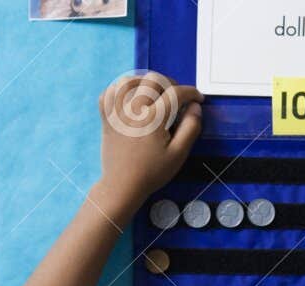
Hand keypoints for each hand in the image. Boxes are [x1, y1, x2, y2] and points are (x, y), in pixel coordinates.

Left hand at [93, 72, 202, 219]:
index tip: (198, 99)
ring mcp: (117, 112)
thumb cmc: (152, 172)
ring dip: (144, 81)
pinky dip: (119, 89)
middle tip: (177, 96)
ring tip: (154, 92)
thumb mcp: (178, 154)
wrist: (122, 186)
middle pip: (152, 79)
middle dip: (169, 83)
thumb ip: (191, 128)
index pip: (175, 93)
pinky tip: (129, 97)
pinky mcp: (107, 118)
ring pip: (128, 80)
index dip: (191, 93)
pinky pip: (108, 93)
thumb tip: (196, 107)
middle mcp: (133, 110)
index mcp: (153, 118)